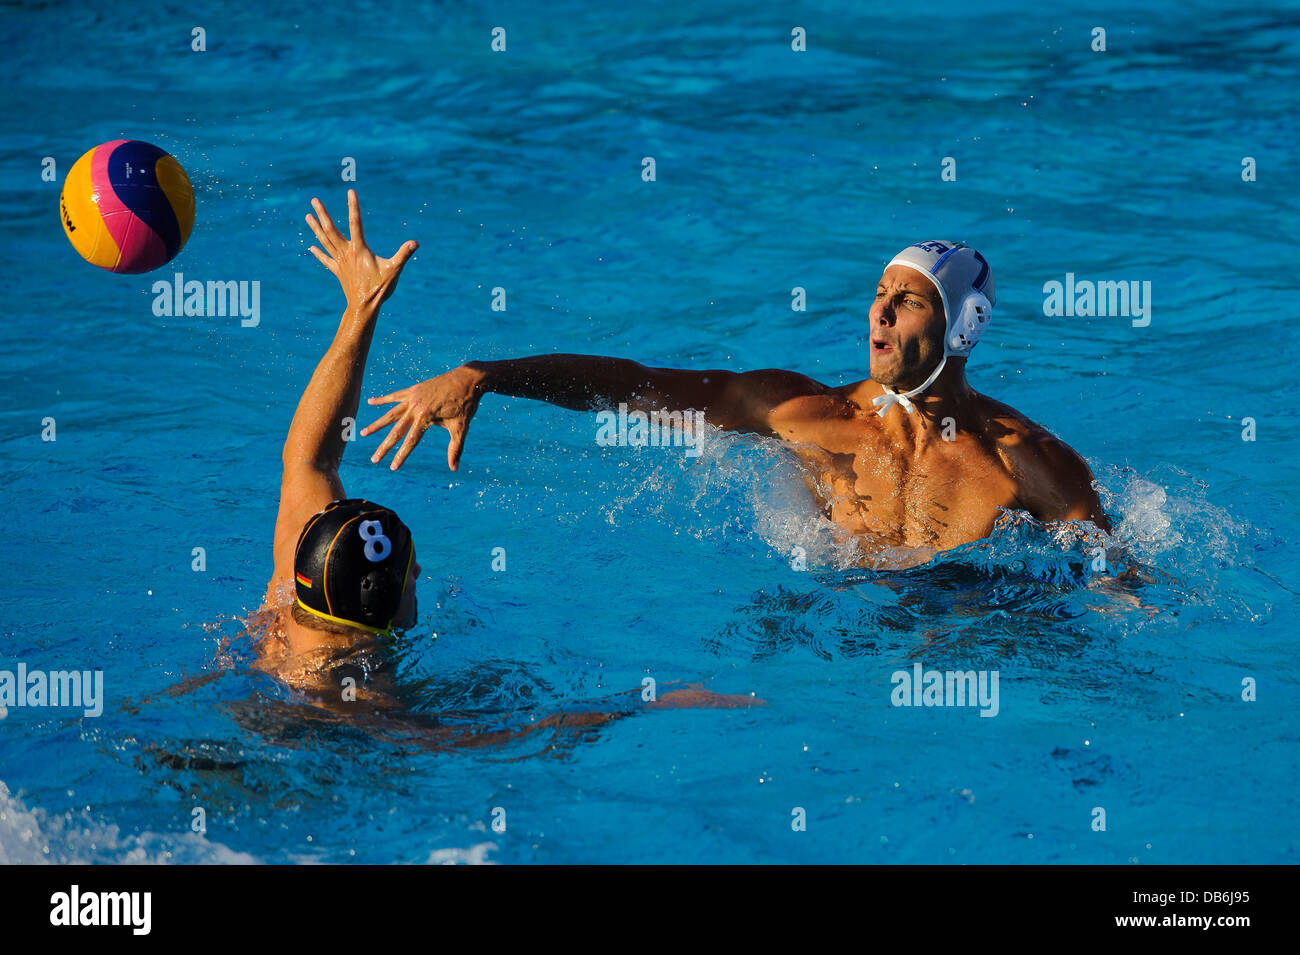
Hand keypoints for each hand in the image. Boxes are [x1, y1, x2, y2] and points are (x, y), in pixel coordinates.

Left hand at [306, 189, 416, 309]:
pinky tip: (311, 247)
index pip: (356, 223)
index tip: (350, 192)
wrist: (364, 307)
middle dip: (322, 214)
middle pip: (331, 230)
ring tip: (307, 216)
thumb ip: (404, 255)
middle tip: (314, 200)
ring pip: (325, 242)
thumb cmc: (380, 288)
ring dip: (315, 229)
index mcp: (359, 249)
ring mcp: (340, 262)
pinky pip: (326, 260)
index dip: (353, 207)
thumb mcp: (394, 270)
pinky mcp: (338, 272)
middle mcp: (346, 253)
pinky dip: (318, 253)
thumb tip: (415, 243)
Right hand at [361, 365, 485, 470]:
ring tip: (363, 433)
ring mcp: (413, 397)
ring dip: (377, 424)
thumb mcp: (461, 427)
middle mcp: (416, 407)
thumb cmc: (466, 405)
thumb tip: (454, 468)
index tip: (393, 467)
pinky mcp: (414, 390)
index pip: (410, 441)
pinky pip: (395, 396)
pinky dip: (383, 399)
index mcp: (426, 417)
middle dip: (385, 446)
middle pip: (396, 430)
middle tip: (374, 459)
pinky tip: (370, 402)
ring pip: (390, 413)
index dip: (401, 455)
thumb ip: (455, 448)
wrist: (469, 379)